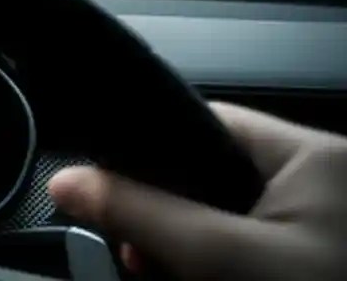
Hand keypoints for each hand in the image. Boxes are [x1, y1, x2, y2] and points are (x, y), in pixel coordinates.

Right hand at [49, 102, 346, 279]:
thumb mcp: (226, 260)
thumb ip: (145, 215)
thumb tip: (69, 182)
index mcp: (314, 155)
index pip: (206, 125)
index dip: (149, 153)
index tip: (109, 194)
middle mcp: (325, 184)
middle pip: (210, 179)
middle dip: (169, 220)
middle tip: (143, 261)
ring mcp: (325, 231)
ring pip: (227, 225)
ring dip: (190, 253)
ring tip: (166, 277)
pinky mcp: (318, 264)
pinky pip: (252, 255)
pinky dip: (222, 271)